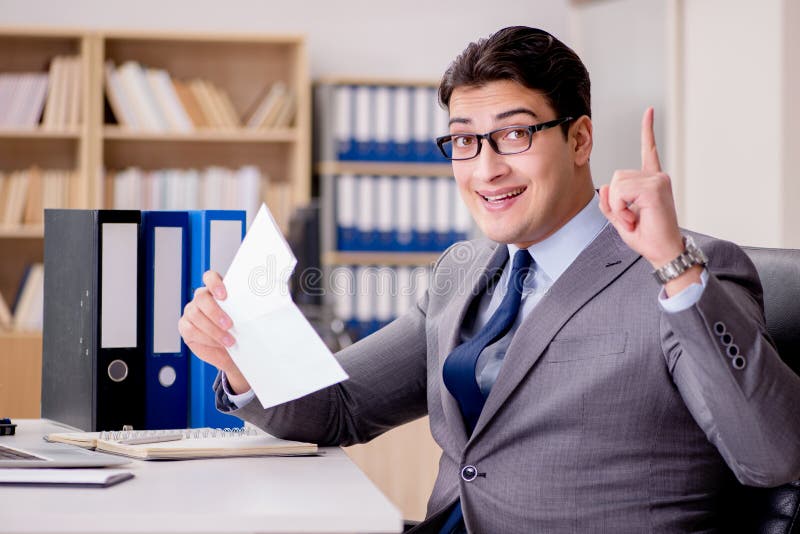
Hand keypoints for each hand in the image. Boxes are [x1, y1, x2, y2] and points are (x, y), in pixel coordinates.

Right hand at [178, 270, 250, 393]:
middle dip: (215, 312)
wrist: (230, 352)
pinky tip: (216, 343)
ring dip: (213, 329)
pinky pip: (190, 329)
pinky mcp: (186, 326)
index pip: (210, 277)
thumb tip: (261, 304)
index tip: (224, 296)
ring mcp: (192, 311)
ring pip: (195, 314)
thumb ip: (245, 308)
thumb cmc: (238, 332)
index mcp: (216, 291)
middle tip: (229, 325)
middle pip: (202, 297)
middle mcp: (202, 299)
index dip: (215, 284)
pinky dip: (205, 337)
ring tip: (228, 340)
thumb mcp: (244, 318)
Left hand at [599, 108, 700, 294]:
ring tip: (634, 219)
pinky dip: (621, 209)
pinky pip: (622, 192)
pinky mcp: (655, 188)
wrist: (663, 252)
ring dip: (619, 207)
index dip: (647, 130)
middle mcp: (657, 177)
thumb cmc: (646, 236)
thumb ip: (609, 201)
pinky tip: (635, 218)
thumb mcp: (619, 218)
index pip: (649, 150)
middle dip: (615, 201)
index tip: (649, 111)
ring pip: (617, 185)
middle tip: (631, 218)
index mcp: (651, 181)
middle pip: (616, 177)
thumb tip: (605, 186)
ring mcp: (658, 180)